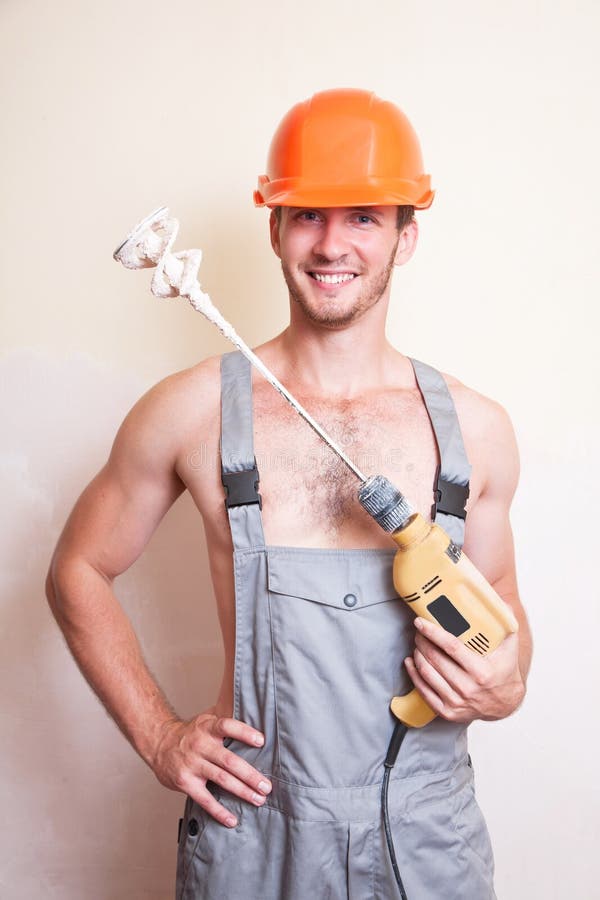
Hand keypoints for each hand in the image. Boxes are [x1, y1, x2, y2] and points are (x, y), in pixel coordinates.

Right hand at [151, 710, 271, 826]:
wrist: (159, 743)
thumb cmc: (190, 733)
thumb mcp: (205, 719)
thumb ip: (225, 718)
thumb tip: (255, 715)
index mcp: (207, 727)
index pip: (227, 726)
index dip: (244, 733)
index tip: (262, 741)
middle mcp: (200, 745)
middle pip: (229, 760)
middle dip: (250, 775)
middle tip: (266, 786)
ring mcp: (192, 764)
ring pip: (221, 779)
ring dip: (242, 791)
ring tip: (258, 799)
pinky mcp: (185, 782)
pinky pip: (205, 799)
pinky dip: (219, 811)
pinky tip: (232, 820)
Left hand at [404, 617, 525, 723]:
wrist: (505, 704)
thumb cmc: (504, 671)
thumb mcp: (509, 646)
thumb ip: (505, 622)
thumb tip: (497, 600)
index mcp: (482, 672)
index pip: (451, 647)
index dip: (433, 633)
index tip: (421, 622)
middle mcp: (468, 688)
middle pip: (435, 659)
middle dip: (422, 641)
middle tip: (419, 630)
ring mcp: (456, 702)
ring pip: (427, 673)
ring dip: (417, 654)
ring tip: (418, 643)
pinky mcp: (447, 712)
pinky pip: (423, 691)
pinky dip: (414, 674)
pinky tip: (411, 662)